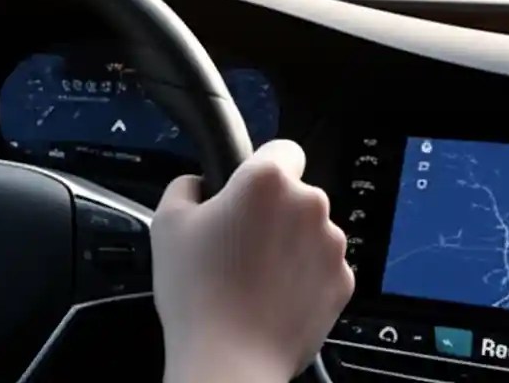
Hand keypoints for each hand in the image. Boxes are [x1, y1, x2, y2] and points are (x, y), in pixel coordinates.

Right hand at [151, 139, 353, 381]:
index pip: (281, 148)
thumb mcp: (166, 223)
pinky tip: (271, 295)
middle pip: (295, 193)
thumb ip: (186, 186)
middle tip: (236, 243)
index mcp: (266, 181)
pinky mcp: (342, 282)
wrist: (229, 359)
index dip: (260, 167)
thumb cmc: (198, 294)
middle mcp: (308, 205)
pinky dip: (302, 276)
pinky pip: (321, 265)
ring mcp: (331, 245)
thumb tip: (198, 183)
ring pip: (310, 230)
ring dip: (288, 243)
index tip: (245, 190)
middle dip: (272, 211)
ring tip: (251, 275)